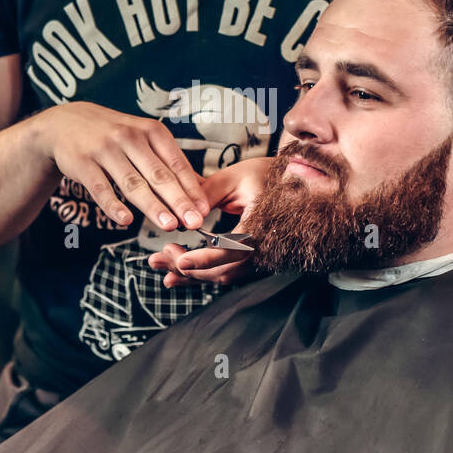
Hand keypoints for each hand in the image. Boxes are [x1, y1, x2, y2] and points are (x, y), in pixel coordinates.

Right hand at [41, 102, 209, 231]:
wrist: (65, 123)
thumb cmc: (113, 136)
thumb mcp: (142, 138)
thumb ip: (166, 163)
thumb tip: (197, 192)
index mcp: (151, 131)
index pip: (176, 163)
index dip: (192, 189)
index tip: (204, 210)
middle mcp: (130, 137)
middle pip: (158, 174)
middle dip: (178, 201)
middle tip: (194, 222)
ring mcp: (105, 149)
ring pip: (132, 183)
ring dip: (152, 206)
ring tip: (169, 225)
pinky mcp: (82, 163)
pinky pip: (100, 188)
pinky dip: (113, 205)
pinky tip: (126, 221)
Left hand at [148, 156, 273, 286]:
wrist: (295, 183)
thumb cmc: (267, 175)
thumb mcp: (235, 178)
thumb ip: (206, 195)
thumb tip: (179, 213)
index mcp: (262, 226)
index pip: (232, 251)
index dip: (205, 259)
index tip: (182, 261)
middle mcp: (263, 248)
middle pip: (222, 270)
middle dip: (186, 268)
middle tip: (157, 258)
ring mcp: (258, 258)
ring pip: (221, 276)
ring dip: (189, 274)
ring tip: (160, 264)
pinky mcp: (250, 260)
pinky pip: (225, 273)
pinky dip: (200, 273)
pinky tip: (177, 272)